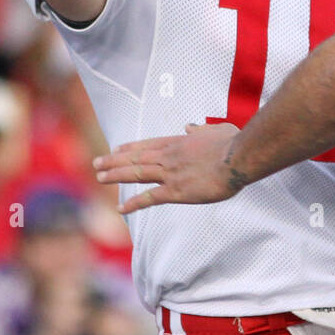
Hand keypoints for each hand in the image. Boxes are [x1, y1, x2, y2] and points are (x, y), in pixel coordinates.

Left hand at [93, 122, 244, 213]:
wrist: (238, 158)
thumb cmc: (232, 144)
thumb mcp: (215, 130)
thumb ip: (201, 129)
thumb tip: (191, 126)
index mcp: (178, 142)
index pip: (147, 145)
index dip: (130, 148)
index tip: (116, 149)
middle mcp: (168, 156)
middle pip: (135, 158)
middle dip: (113, 160)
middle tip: (97, 163)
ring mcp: (170, 173)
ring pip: (136, 174)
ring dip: (115, 175)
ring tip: (99, 177)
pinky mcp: (176, 191)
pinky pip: (149, 198)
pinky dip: (133, 203)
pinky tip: (120, 208)